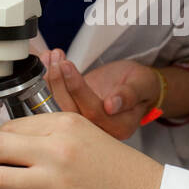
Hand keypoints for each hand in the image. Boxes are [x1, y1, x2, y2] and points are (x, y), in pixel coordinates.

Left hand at [43, 53, 161, 140]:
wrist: (135, 85)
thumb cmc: (141, 85)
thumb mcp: (141, 84)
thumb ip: (129, 94)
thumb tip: (112, 105)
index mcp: (119, 127)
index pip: (93, 112)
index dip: (78, 90)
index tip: (68, 67)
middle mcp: (98, 130)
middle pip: (71, 112)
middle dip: (60, 84)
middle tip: (57, 61)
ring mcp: (83, 123)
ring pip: (59, 107)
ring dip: (51, 82)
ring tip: (53, 58)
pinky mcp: (72, 112)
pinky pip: (55, 102)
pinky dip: (48, 82)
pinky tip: (47, 64)